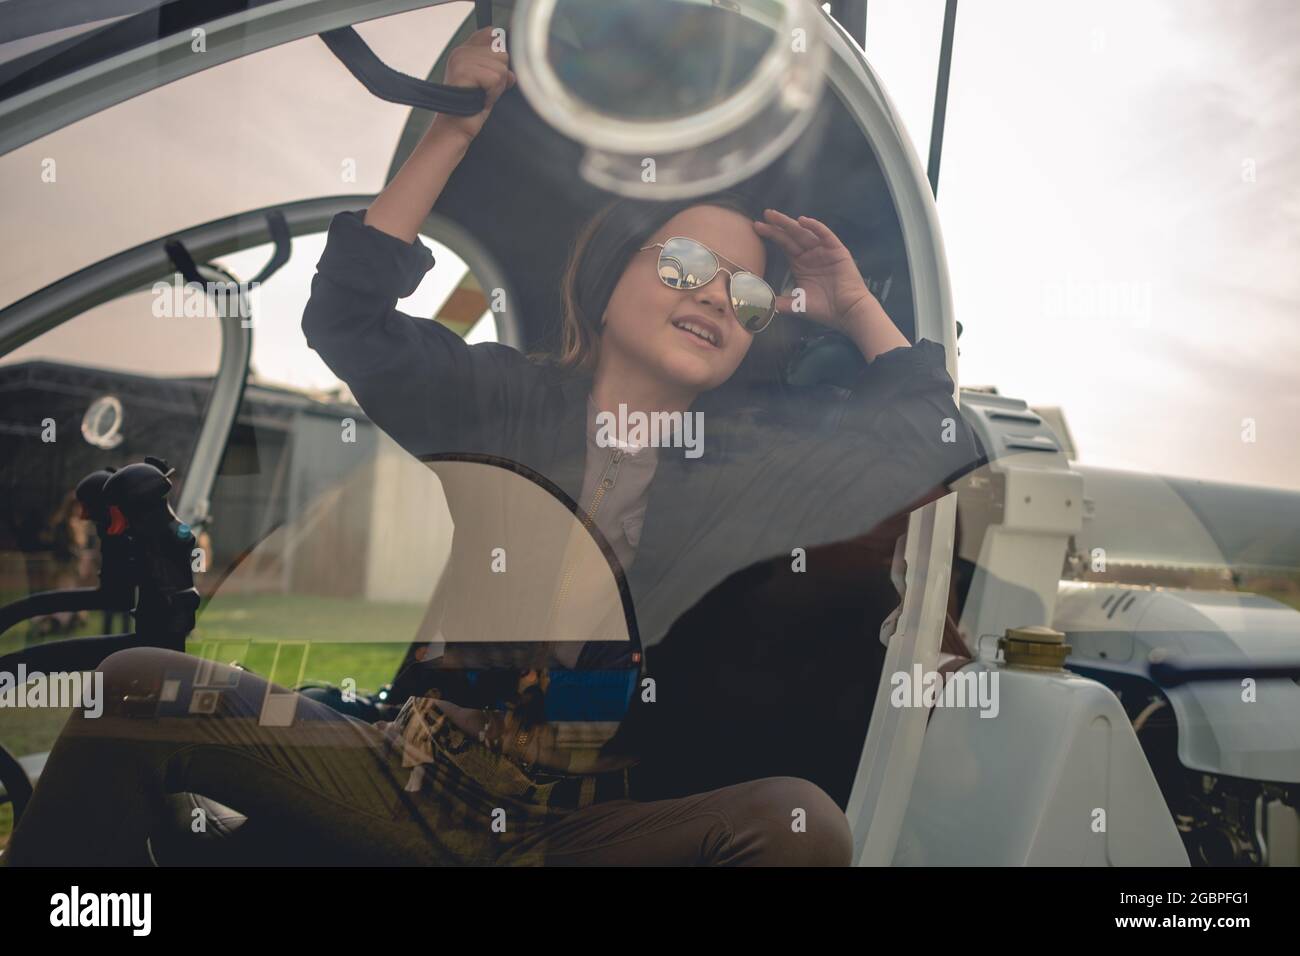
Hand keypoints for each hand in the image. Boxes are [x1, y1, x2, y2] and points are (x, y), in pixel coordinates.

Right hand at [431, 26, 516, 146]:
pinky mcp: (464, 72)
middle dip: (500, 77)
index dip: (499, 56)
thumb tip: (512, 74)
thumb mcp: (488, 86)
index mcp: (465, 51)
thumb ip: (498, 72)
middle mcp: (461, 52)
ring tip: (482, 96)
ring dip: (497, 87)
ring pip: (501, 67)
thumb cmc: (471, 108)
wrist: (456, 127)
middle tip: (485, 91)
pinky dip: (493, 93)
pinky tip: (481, 99)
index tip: (492, 75)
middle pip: (502, 54)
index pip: (491, 34)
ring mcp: (461, 60)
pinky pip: (495, 79)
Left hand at [752, 208, 881, 333]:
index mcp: (800, 264)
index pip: (784, 245)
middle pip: (791, 236)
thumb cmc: (825, 309)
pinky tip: (802, 221)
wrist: (847, 312)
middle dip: (777, 225)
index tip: (757, 227)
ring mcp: (824, 251)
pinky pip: (825, 235)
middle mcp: (811, 255)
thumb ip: (779, 302)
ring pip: (805, 233)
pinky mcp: (837, 251)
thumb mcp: (796, 305)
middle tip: (765, 214)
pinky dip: (815, 227)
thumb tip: (759, 303)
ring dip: (790, 223)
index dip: (771, 235)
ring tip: (776, 216)